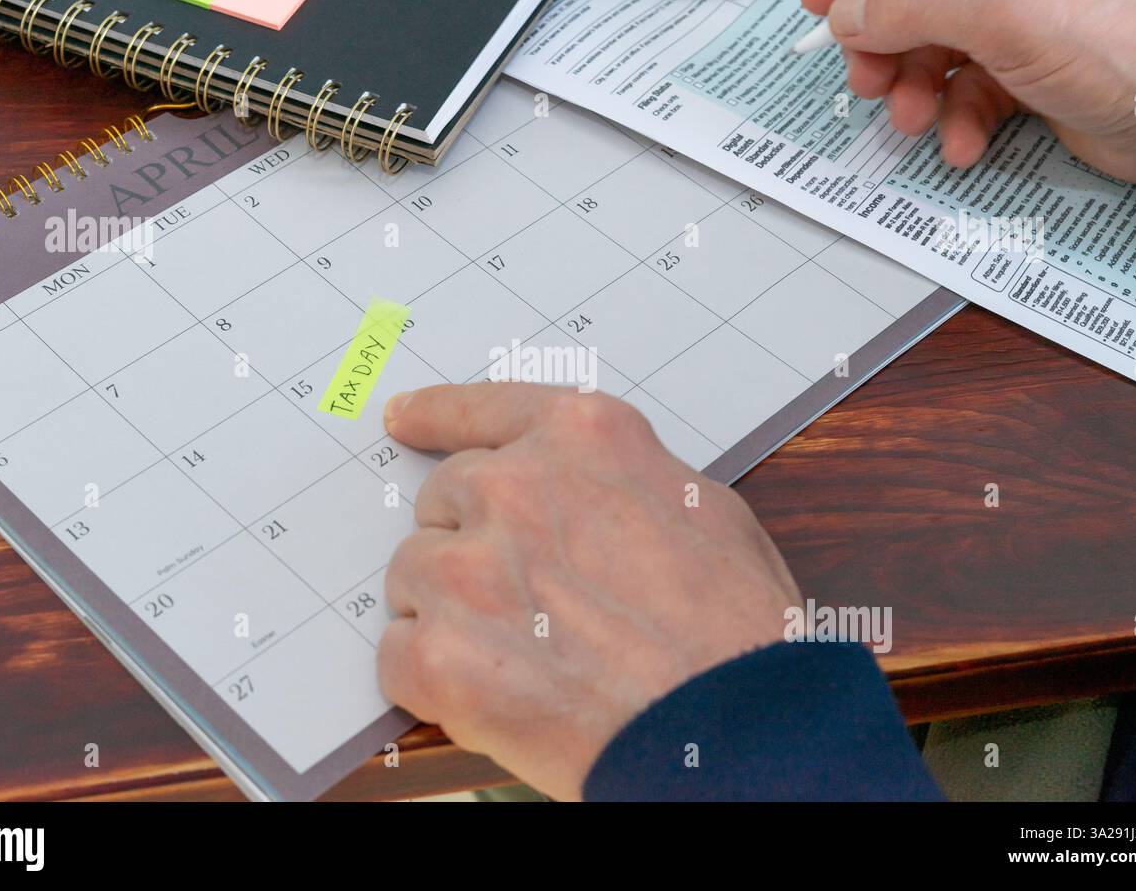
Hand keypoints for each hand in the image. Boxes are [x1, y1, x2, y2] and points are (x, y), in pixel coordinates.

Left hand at [376, 383, 800, 800]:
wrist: (735, 726)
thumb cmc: (737, 628)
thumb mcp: (701, 507)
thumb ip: (618, 481)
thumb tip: (581, 494)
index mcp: (581, 440)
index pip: (482, 409)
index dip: (435, 415)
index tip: (403, 418)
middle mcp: (513, 488)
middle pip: (442, 502)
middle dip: (470, 543)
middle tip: (523, 597)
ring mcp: (469, 569)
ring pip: (414, 576)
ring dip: (450, 613)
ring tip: (522, 656)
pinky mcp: (441, 653)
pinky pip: (398, 653)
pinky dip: (434, 680)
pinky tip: (494, 696)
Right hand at [802, 0, 1135, 184]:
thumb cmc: (1126, 47)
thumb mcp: (1004, 15)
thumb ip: (913, 7)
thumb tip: (848, 14)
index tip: (824, 4)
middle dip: (881, 42)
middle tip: (867, 78)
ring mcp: (1015, 18)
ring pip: (927, 48)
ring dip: (913, 90)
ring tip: (914, 118)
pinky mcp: (1021, 70)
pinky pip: (960, 90)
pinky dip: (953, 119)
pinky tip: (964, 139)